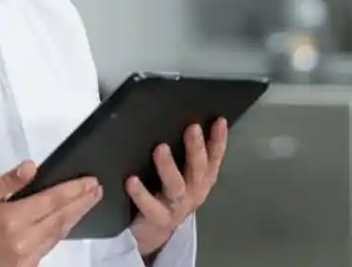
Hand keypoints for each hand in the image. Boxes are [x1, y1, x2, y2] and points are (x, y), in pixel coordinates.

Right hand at [0, 160, 102, 266]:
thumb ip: (7, 183)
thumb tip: (31, 167)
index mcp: (12, 220)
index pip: (51, 201)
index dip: (73, 190)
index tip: (90, 181)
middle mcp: (25, 240)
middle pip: (61, 219)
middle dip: (82, 202)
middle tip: (97, 189)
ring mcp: (27, 257)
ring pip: (58, 234)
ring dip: (75, 216)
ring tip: (88, 201)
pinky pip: (49, 246)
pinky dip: (60, 231)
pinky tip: (66, 222)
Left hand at [128, 118, 228, 256]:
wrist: (153, 232)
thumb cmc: (164, 194)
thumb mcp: (179, 174)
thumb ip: (182, 155)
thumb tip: (175, 120)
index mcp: (201, 180)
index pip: (213, 158)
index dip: (219, 141)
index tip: (219, 120)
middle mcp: (193, 193)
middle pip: (198, 170)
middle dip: (196, 149)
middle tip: (192, 128)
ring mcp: (177, 207)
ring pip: (176, 187)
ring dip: (169, 167)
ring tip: (161, 148)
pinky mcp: (158, 218)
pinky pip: (150, 206)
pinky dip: (141, 193)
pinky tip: (132, 180)